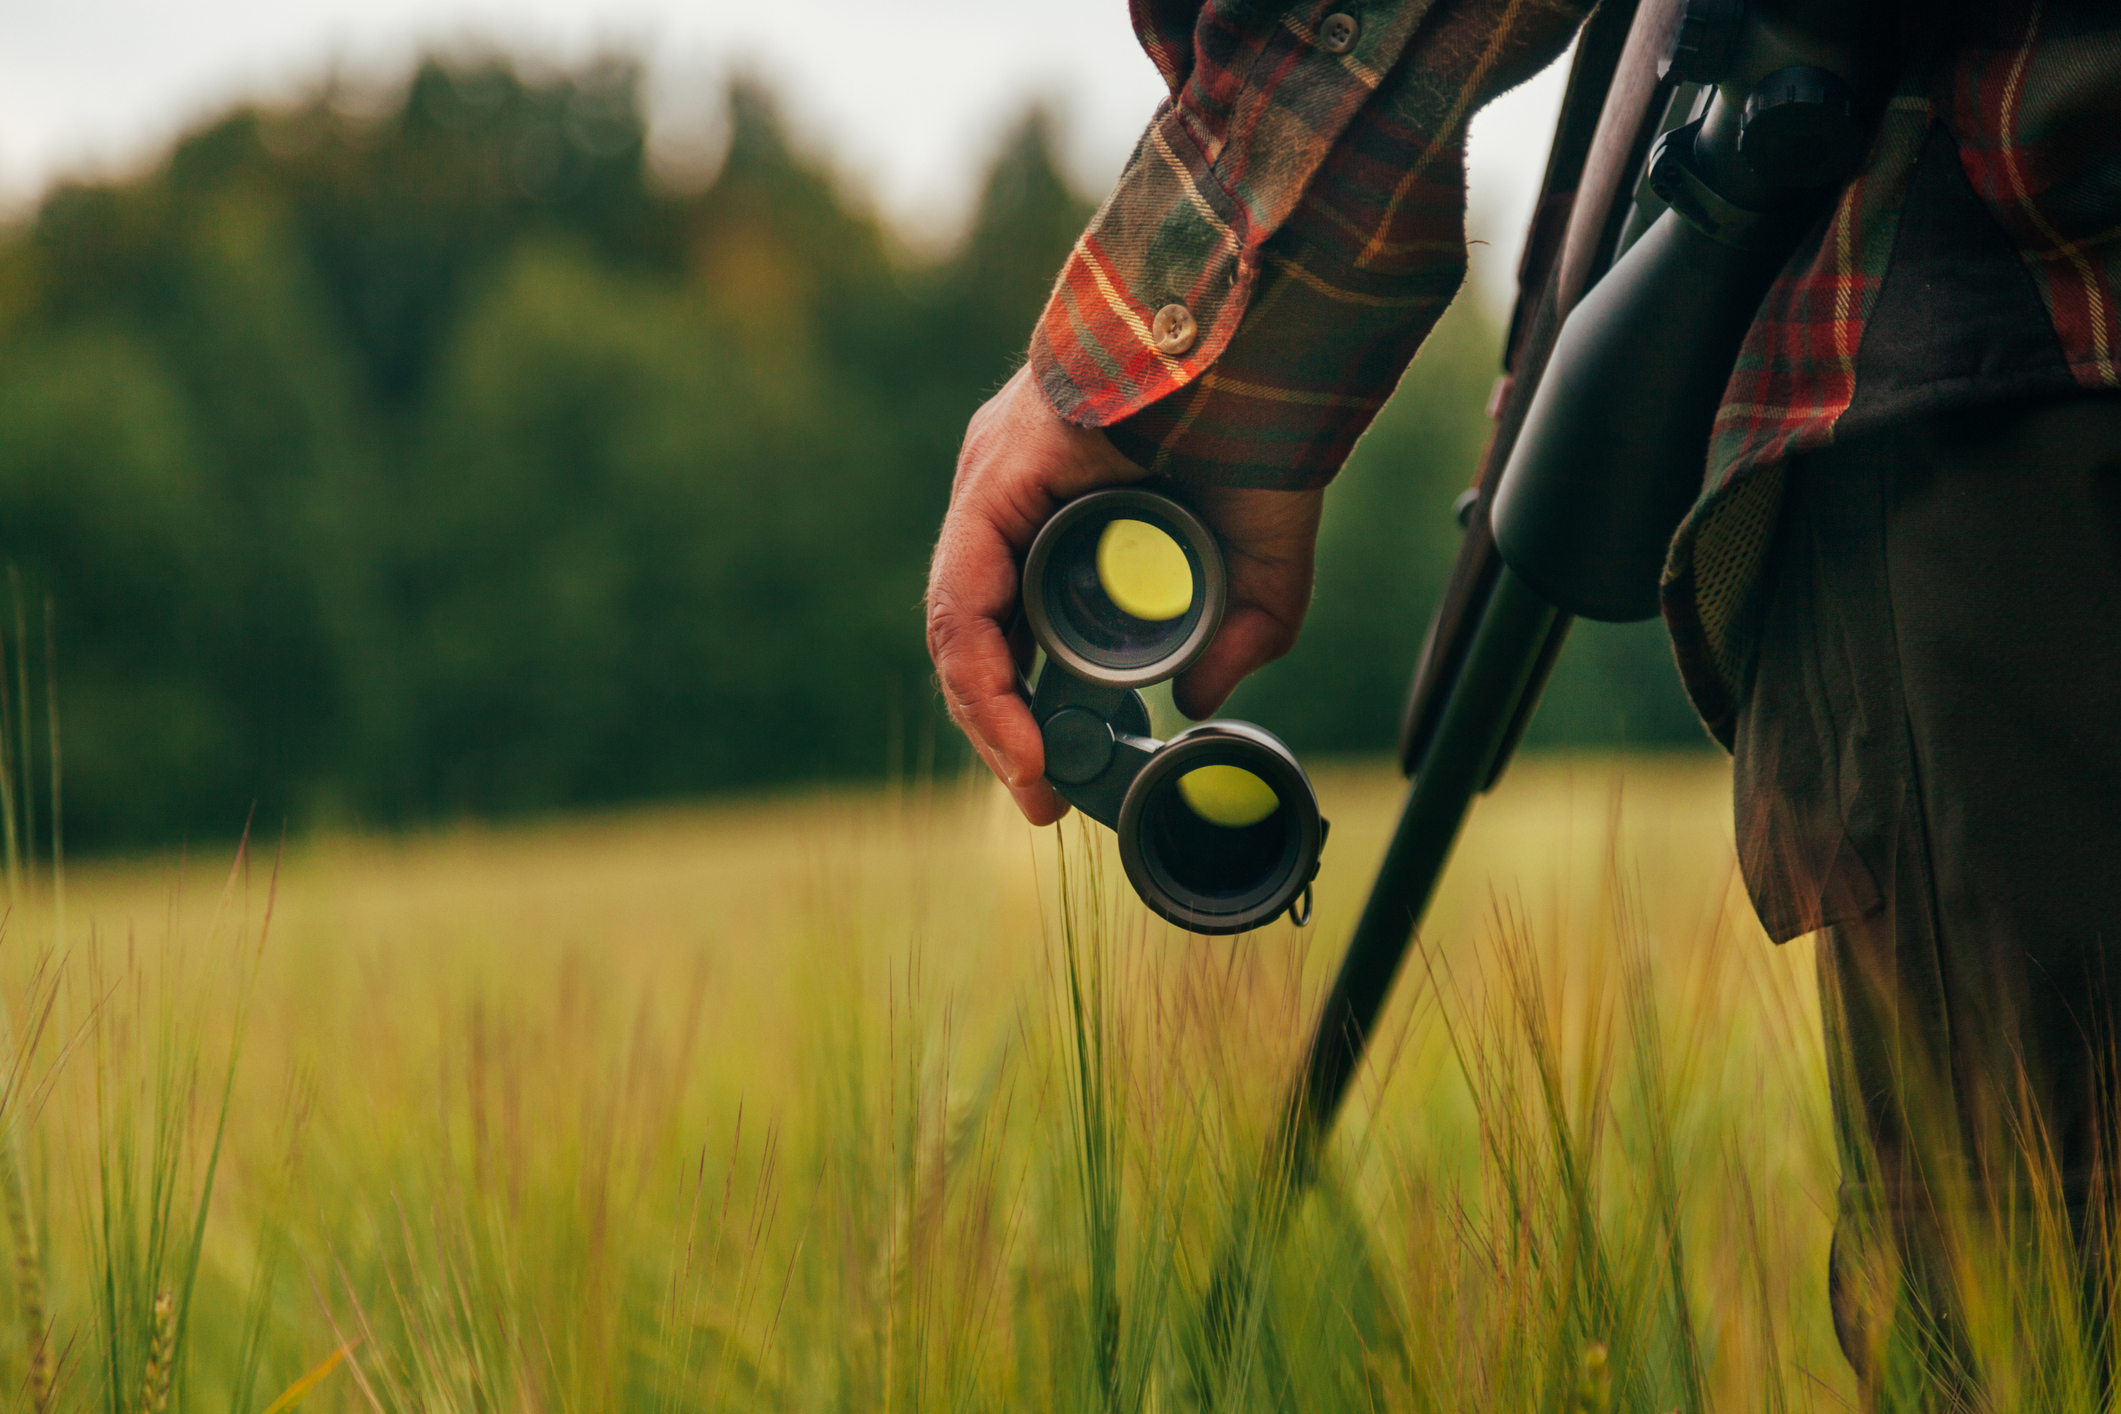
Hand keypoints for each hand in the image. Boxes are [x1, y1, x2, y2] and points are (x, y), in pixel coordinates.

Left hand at [925, 365, 1324, 824]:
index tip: (1055, 778)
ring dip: (990, 717)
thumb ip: (1237, 636)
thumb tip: (1194, 702)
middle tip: (1042, 796)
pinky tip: (1018, 737)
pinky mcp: (995, 478)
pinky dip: (985, 678)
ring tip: (1033, 782)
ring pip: (963, 624)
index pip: (1012, 623)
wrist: (1266, 339)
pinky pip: (966, 597)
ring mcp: (994, 481)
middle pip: (980, 631)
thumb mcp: (1256, 562)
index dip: (1026, 708)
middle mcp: (1008, 494)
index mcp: (1054, 504)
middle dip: (1005, 726)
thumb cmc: (1260, 427)